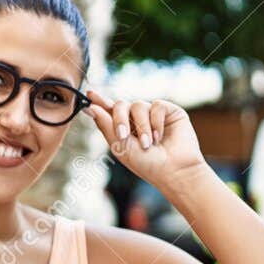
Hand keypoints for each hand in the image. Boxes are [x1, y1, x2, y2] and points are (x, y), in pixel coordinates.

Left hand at [85, 90, 206, 194]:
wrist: (174, 171)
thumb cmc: (147, 164)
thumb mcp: (121, 146)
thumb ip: (106, 126)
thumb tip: (90, 108)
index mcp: (124, 128)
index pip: (110, 111)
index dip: (100, 101)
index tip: (89, 93)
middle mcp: (137, 119)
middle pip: (121, 105)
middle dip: (119, 119)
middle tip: (123, 135)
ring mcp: (153, 114)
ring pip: (138, 105)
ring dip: (141, 126)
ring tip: (148, 144)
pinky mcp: (170, 111)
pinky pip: (157, 105)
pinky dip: (156, 122)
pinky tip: (159, 137)